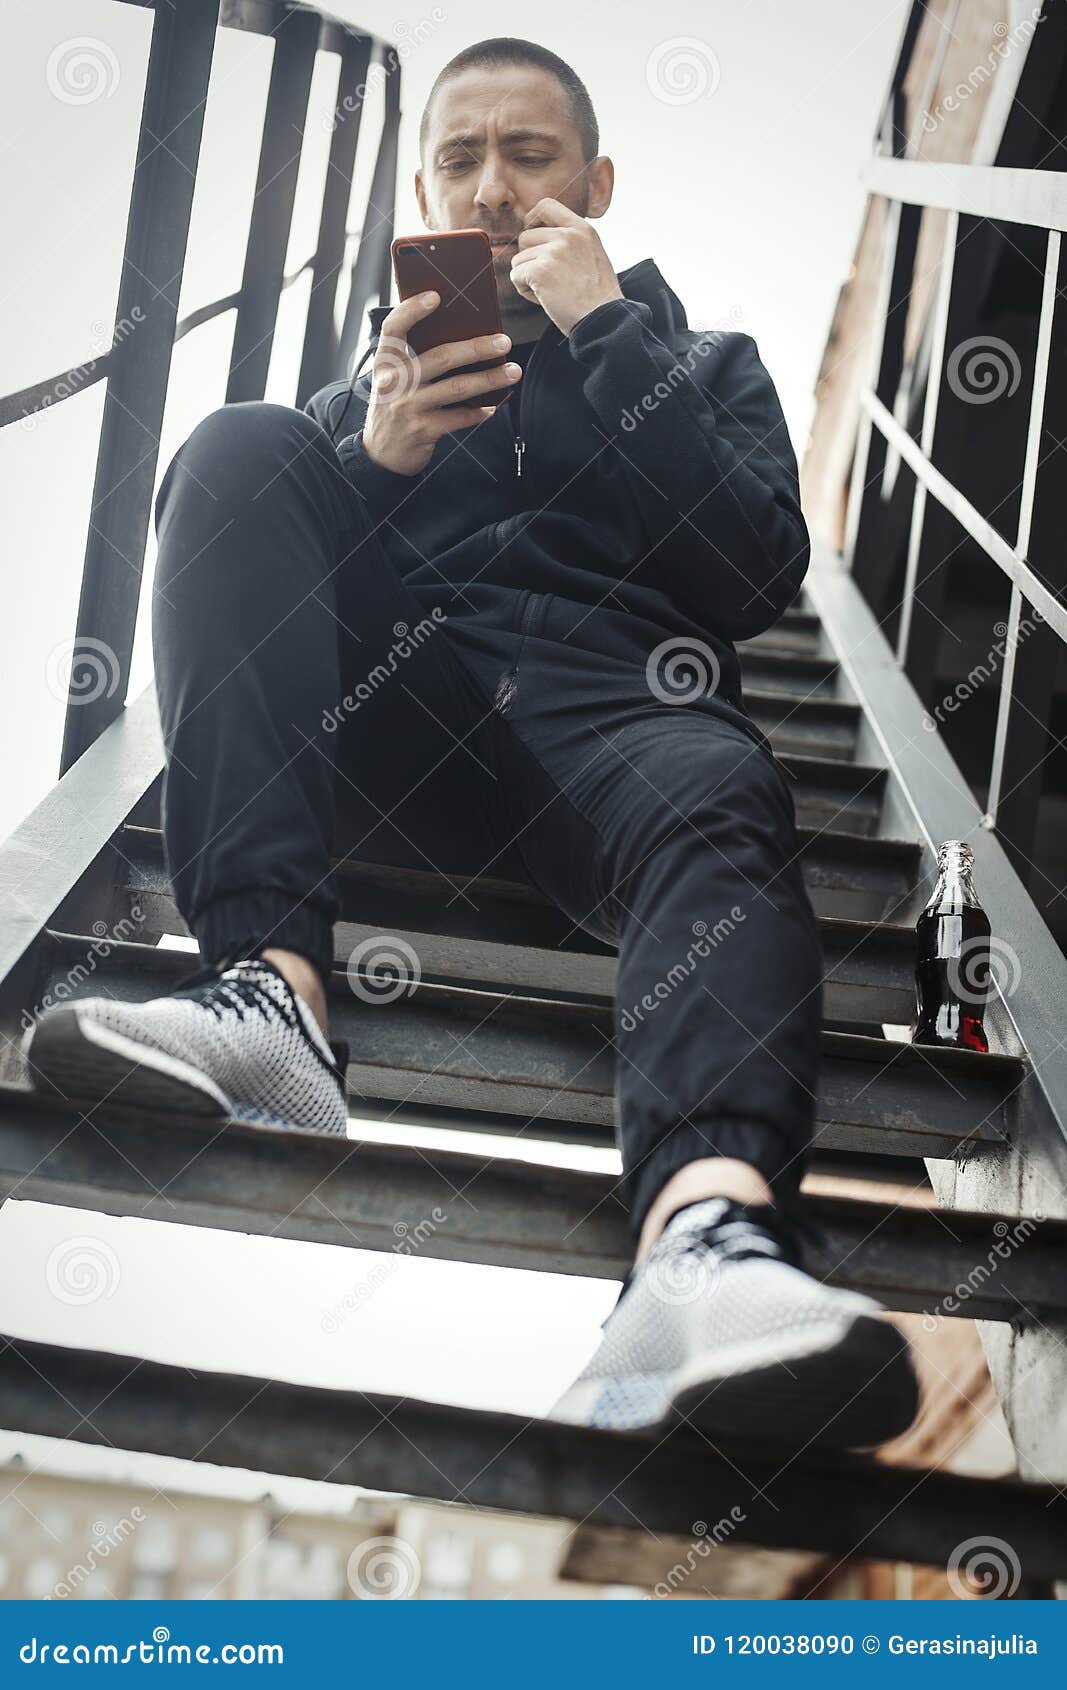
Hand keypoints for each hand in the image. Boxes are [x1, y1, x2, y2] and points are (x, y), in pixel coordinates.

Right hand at [361, 292, 521, 475]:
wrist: (381, 454)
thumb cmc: (396, 407)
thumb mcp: (395, 379)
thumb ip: (416, 358)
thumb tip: (463, 336)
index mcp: (386, 362)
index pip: (393, 328)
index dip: (412, 310)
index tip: (436, 295)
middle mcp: (394, 382)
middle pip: (441, 357)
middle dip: (477, 348)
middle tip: (504, 341)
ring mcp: (407, 407)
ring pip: (456, 388)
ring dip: (489, 379)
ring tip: (512, 371)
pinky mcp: (422, 430)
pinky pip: (458, 418)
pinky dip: (479, 412)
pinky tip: (493, 406)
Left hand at [510, 199, 622, 335]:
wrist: (604, 320)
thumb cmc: (598, 297)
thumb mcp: (593, 255)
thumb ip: (570, 241)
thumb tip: (538, 236)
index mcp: (582, 229)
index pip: (545, 205)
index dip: (532, 220)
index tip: (534, 239)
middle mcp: (567, 235)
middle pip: (525, 237)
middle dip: (530, 260)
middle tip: (549, 280)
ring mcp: (553, 252)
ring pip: (519, 259)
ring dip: (528, 278)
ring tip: (551, 292)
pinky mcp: (540, 271)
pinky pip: (516, 276)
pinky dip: (525, 291)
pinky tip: (545, 299)